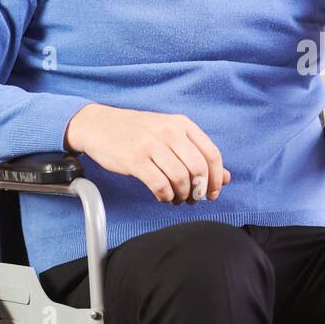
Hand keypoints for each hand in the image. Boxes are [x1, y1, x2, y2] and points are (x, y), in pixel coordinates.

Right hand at [64, 103, 230, 203]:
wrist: (98, 125)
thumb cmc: (137, 132)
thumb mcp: (169, 134)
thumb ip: (197, 153)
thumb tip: (225, 178)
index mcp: (182, 124)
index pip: (212, 154)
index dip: (216, 178)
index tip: (212, 192)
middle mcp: (169, 132)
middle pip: (198, 169)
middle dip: (199, 190)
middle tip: (194, 199)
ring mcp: (151, 145)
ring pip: (180, 179)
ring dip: (182, 195)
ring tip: (177, 198)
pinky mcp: (135, 160)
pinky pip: (160, 185)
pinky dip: (165, 196)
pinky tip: (162, 196)